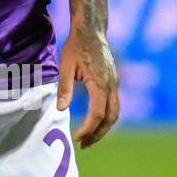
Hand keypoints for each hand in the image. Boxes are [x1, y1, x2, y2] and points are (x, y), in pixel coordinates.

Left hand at [56, 23, 118, 147]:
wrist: (92, 30)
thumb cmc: (76, 47)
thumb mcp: (65, 66)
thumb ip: (64, 88)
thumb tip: (60, 110)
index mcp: (101, 83)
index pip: (98, 114)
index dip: (88, 129)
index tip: (77, 138)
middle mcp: (112, 85)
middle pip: (110, 118)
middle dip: (98, 134)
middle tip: (83, 145)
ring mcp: (116, 84)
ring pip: (115, 113)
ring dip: (103, 128)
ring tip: (88, 139)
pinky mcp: (115, 83)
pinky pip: (114, 105)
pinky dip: (106, 118)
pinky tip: (94, 123)